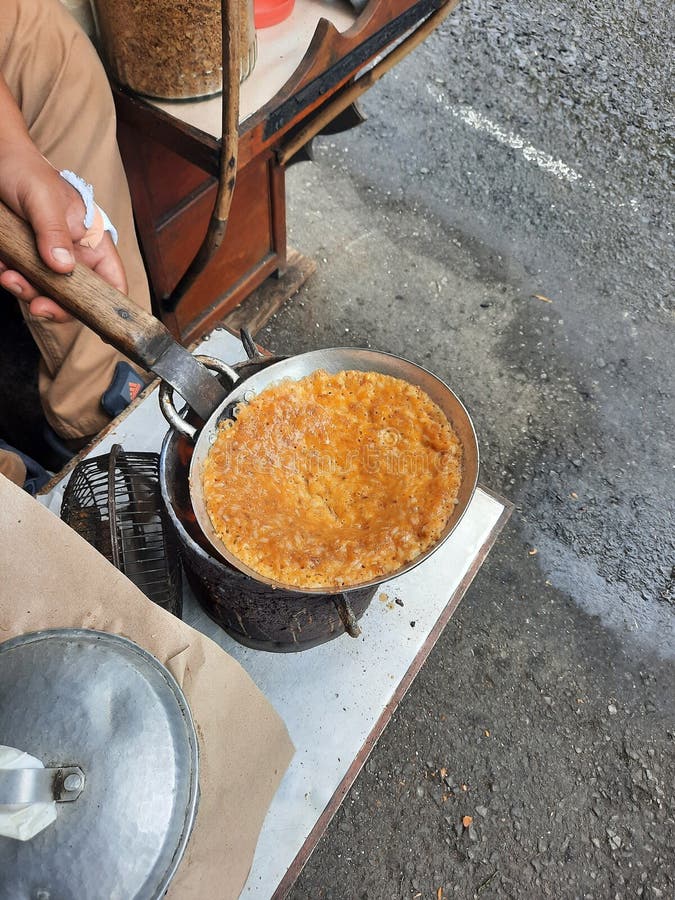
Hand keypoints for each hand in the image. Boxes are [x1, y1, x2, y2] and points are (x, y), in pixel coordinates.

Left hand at [0, 152, 126, 321]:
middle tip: (35, 304)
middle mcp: (74, 256)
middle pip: (76, 299)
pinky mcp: (25, 262)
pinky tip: (1, 263)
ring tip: (8, 274)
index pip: (113, 283)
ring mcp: (49, 261)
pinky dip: (8, 278)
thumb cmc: (25, 171)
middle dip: (54, 304)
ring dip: (24, 290)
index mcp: (92, 243)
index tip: (99, 326)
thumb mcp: (42, 199)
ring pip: (45, 294)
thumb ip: (53, 233)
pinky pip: (20, 282)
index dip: (111, 308)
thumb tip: (63, 268)